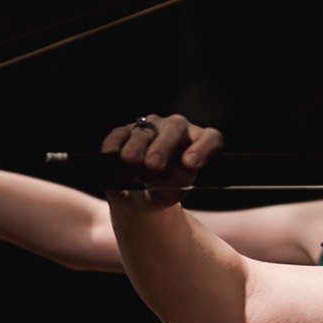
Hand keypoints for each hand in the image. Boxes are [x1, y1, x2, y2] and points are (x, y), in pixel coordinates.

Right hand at [100, 114, 223, 208]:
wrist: (137, 195)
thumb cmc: (162, 192)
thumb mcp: (170, 195)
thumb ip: (172, 186)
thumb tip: (160, 173)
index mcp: (198, 144)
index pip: (210, 138)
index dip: (202, 148)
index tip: (190, 164)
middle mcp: (177, 130)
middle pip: (175, 129)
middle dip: (163, 146)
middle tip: (154, 165)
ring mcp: (150, 127)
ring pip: (145, 131)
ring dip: (137, 146)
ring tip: (130, 161)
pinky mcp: (125, 131)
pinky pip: (120, 134)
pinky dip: (115, 144)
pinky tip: (112, 155)